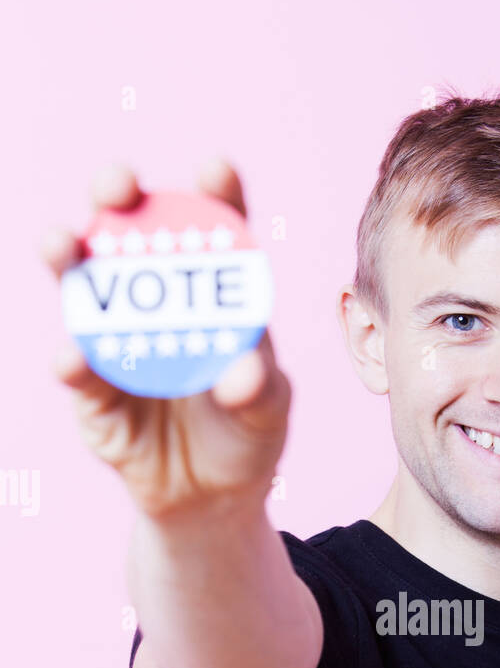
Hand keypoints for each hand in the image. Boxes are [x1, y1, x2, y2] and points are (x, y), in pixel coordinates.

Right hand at [40, 159, 289, 520]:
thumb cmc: (247, 434)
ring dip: (68, 257)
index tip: (215, 168)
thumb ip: (260, 389)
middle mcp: (155, 302)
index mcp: (211, 293)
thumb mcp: (268, 411)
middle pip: (131, 233)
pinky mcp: (94, 393)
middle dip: (119, 197)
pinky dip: (74, 360)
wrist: (213, 499)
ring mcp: (117, 342)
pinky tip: (75, 356)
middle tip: (119, 185)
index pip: (215, 230)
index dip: (215, 192)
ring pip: (84, 285)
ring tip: (64, 244)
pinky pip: (79, 370)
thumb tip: (241, 373)